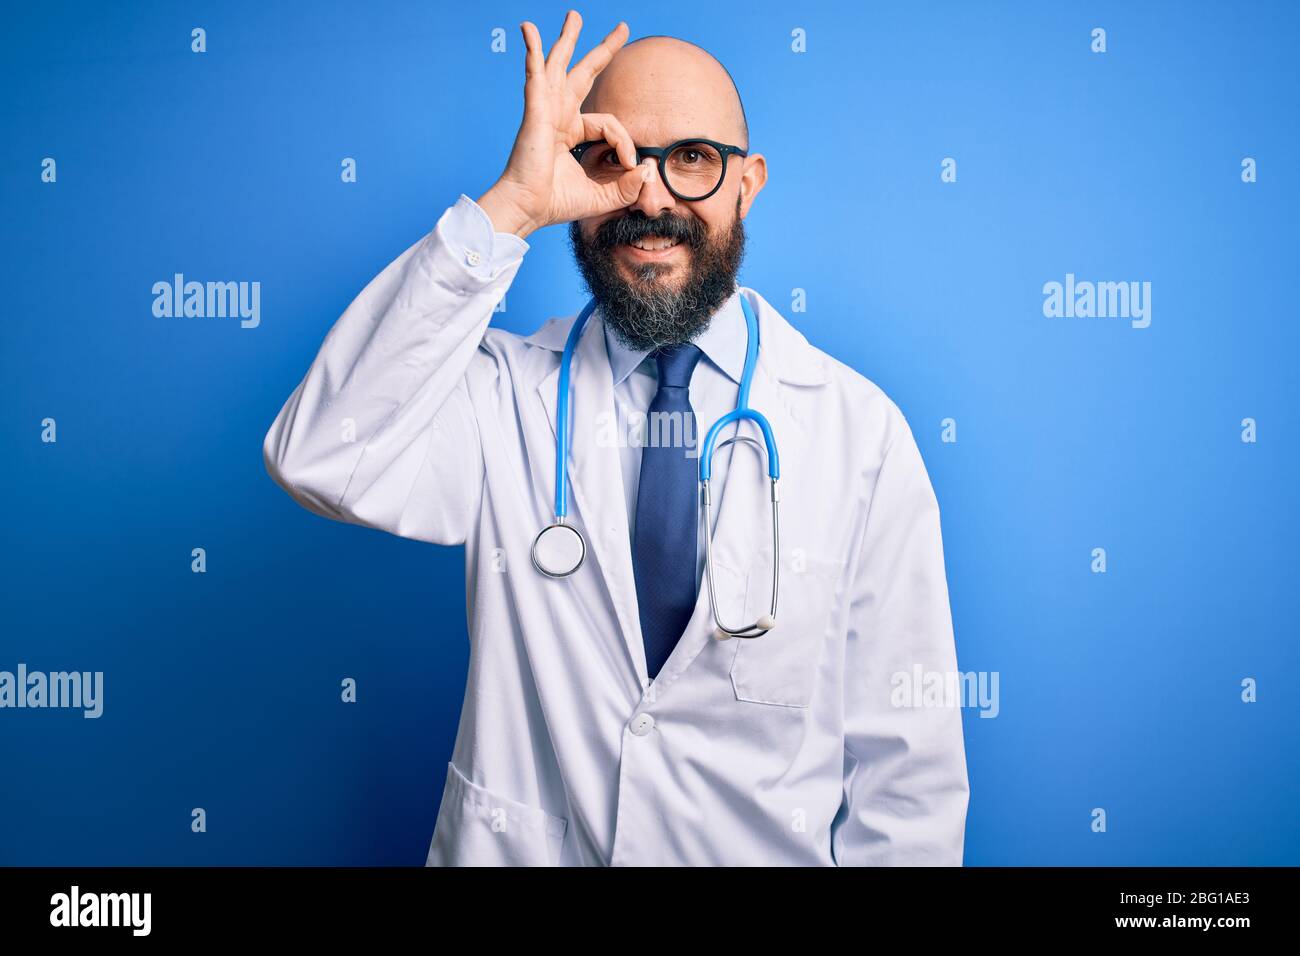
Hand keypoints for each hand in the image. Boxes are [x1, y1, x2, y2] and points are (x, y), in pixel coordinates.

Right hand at [476, 11, 646, 238]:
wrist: (529, 209)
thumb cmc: (556, 203)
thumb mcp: (603, 195)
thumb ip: (628, 185)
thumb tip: (647, 169)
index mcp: (572, 132)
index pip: (610, 123)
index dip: (624, 142)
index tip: (629, 165)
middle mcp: (559, 116)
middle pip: (583, 74)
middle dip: (602, 51)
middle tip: (622, 29)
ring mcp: (546, 110)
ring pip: (559, 65)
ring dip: (567, 39)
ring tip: (575, 15)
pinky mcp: (535, 111)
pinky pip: (535, 74)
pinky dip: (533, 52)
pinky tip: (529, 31)